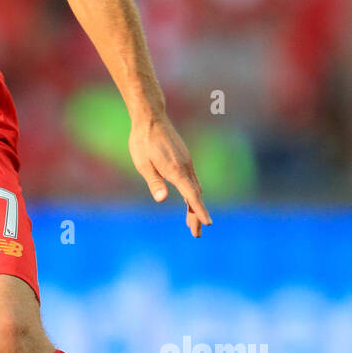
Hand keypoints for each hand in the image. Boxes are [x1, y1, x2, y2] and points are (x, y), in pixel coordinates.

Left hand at [128, 114, 211, 237]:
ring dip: (195, 206)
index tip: (208, 223)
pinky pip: (192, 181)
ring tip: (193, 223)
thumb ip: (154, 181)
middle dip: (196, 215)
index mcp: (175, 170)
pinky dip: (192, 195)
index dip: (200, 210)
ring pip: (195, 188)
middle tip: (196, 234)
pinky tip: (188, 201)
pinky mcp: (184, 159)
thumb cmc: (143, 141)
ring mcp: (186, 162)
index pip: (191, 194)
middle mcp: (185, 167)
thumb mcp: (143, 164)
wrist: (150, 118)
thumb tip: (161, 199)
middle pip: (195, 195)